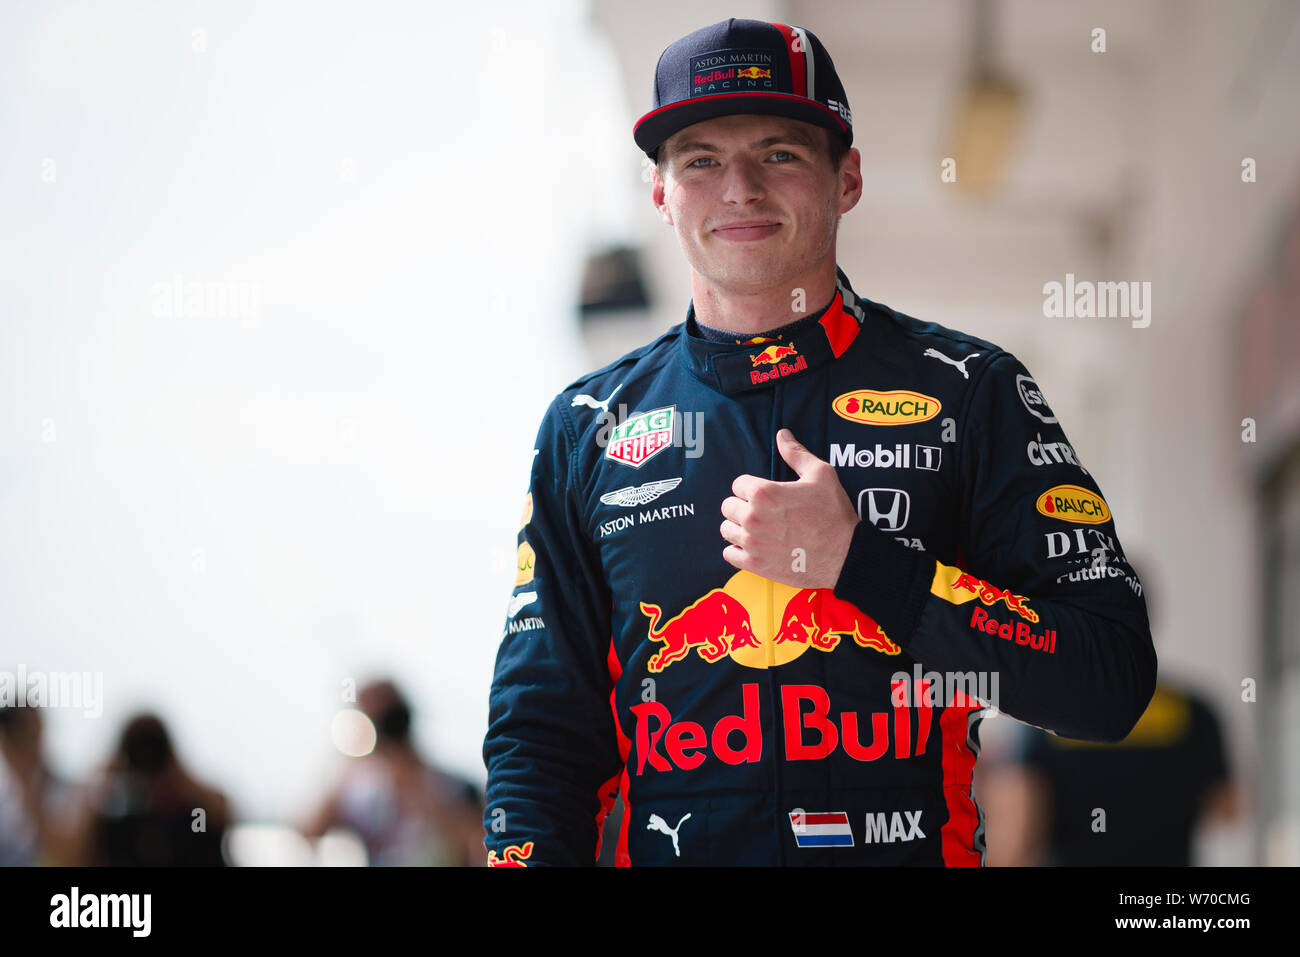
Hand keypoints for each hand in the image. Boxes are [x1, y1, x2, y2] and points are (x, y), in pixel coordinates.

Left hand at [720, 429, 860, 587]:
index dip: (751, 488)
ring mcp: (752, 543)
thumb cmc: (834, 513)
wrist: (846, 554)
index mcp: (764, 493)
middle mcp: (753, 518)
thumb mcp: (821, 475)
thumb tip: (782, 434)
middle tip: (763, 512)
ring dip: (739, 528)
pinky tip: (755, 546)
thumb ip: (796, 453)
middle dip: (743, 506)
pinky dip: (739, 550)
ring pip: (726, 530)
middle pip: (728, 507)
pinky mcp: (755, 565)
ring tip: (758, 528)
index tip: (765, 495)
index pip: (737, 484)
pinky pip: (729, 554)